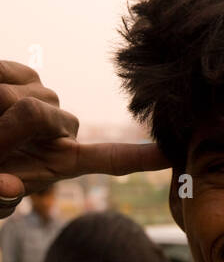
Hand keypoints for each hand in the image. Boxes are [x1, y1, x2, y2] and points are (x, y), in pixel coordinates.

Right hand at [0, 60, 167, 212]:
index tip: (169, 153)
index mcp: (60, 162)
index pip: (106, 159)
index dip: (136, 157)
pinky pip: (12, 72)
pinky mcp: (24, 76)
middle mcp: (59, 130)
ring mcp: (44, 100)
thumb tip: (11, 189)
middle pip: (48, 114)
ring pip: (31, 96)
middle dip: (11, 124)